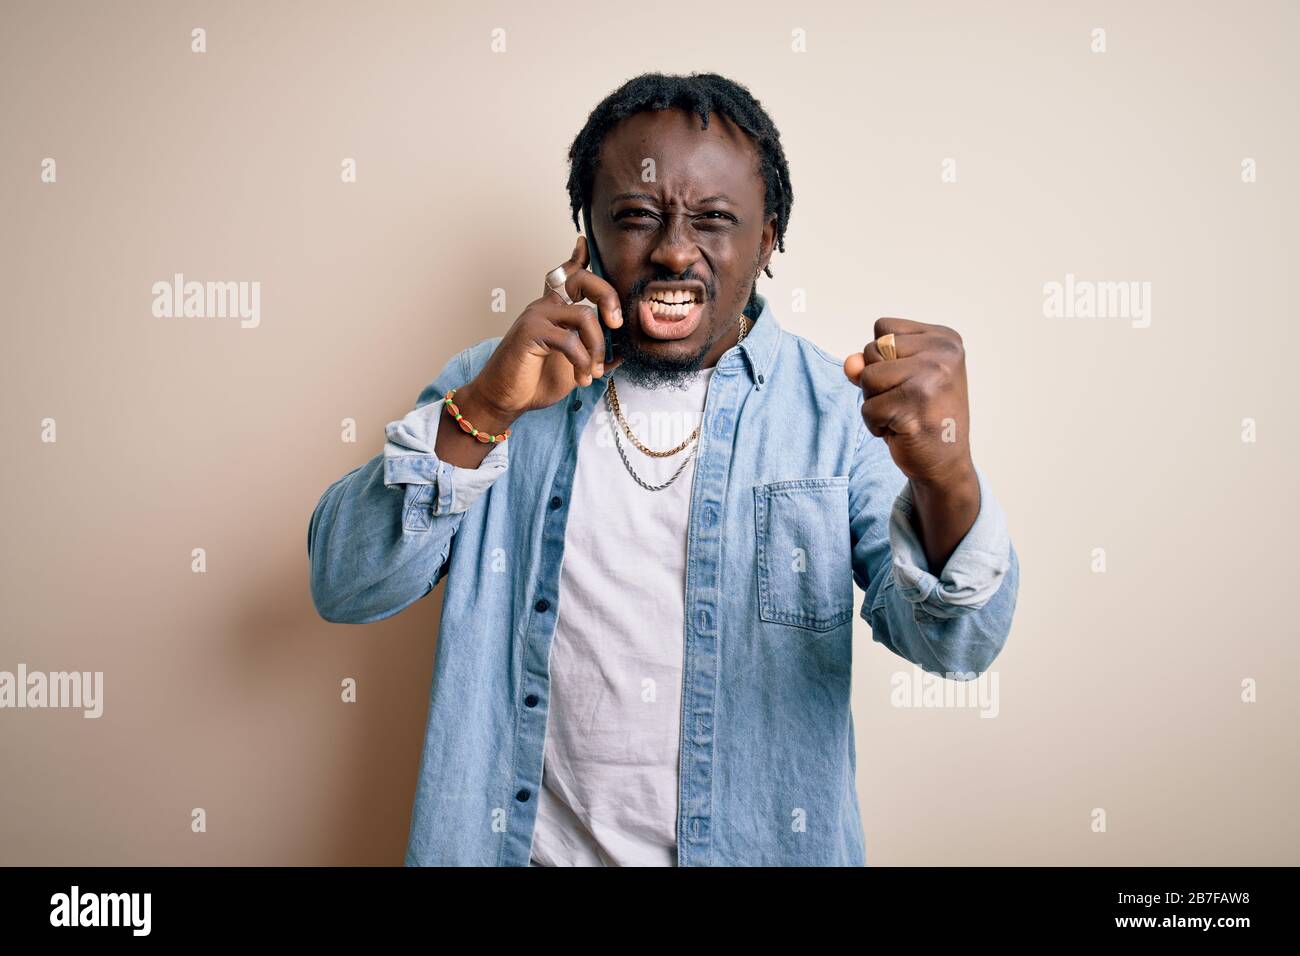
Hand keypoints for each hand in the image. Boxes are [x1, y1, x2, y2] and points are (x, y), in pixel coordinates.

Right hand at [464, 235, 625, 424]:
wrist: (505, 400)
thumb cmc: (535, 382)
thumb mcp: (575, 367)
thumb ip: (595, 354)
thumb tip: (623, 352)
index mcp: (554, 310)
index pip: (567, 275)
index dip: (578, 257)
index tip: (584, 242)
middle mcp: (545, 306)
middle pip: (581, 279)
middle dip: (608, 296)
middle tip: (616, 324)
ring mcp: (536, 316)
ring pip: (584, 315)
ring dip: (597, 347)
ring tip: (594, 371)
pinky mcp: (530, 332)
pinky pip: (569, 340)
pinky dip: (582, 362)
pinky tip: (582, 378)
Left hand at [842, 317, 974, 489]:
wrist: (946, 463)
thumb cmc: (923, 416)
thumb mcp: (899, 379)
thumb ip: (871, 363)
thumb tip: (850, 364)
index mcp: (945, 339)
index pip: (883, 328)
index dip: (882, 357)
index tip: (909, 379)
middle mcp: (943, 354)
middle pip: (872, 350)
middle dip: (877, 381)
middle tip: (905, 402)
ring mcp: (932, 378)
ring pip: (867, 378)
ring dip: (874, 402)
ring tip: (901, 414)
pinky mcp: (916, 406)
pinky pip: (868, 408)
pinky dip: (875, 424)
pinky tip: (900, 430)